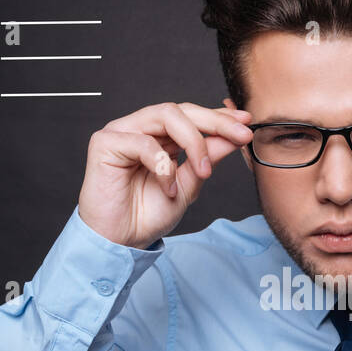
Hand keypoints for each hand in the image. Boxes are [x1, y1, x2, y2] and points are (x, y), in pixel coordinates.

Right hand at [77, 102, 252, 248]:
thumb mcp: (189, 187)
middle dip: (215, 121)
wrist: (121, 241)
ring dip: (193, 142)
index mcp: (160, 137)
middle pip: (181, 109)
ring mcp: (122, 132)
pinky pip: (143, 142)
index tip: (246, 122)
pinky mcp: (105, 142)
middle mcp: (141, 129)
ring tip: (204, 171)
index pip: (191, 116)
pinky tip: (168, 188)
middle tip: (240, 134)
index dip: (219, 116)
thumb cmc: (146, 216)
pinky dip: (163, 166)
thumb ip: (207, 159)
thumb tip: (233, 138)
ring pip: (166, 115)